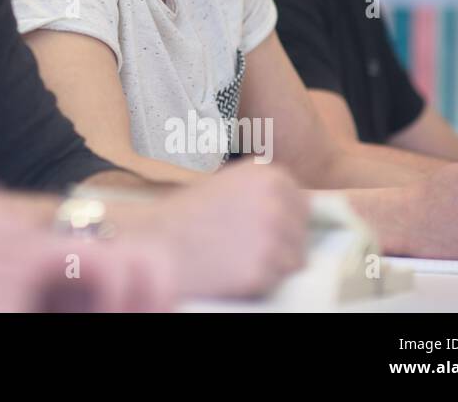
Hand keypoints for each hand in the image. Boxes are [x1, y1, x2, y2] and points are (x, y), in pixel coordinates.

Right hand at [125, 162, 308, 298]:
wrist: (155, 241)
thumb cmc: (187, 215)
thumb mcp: (228, 186)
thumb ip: (263, 193)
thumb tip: (299, 210)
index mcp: (268, 175)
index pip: (302, 203)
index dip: (284, 220)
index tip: (260, 228)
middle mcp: (275, 201)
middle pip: (300, 232)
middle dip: (281, 243)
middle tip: (242, 245)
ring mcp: (272, 235)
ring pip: (295, 259)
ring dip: (272, 264)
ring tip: (234, 256)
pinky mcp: (264, 268)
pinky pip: (277, 280)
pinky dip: (259, 281)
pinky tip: (230, 269)